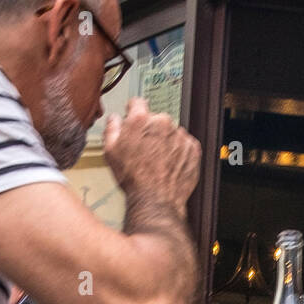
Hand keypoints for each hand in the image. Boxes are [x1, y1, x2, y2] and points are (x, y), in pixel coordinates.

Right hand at [103, 99, 201, 213]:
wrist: (157, 200)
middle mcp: (162, 124)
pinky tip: (170, 165)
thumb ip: (112, 128)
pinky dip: (179, 153)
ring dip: (166, 142)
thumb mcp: (111, 151)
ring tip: (159, 161)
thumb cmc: (134, 179)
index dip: (134, 111)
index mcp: (141, 120)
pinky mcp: (192, 149)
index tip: (135, 119)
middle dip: (151, 131)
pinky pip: (185, 145)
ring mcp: (179, 136)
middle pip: (156, 120)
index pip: (137, 103)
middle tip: (146, 150)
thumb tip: (115, 120)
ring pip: (171, 133)